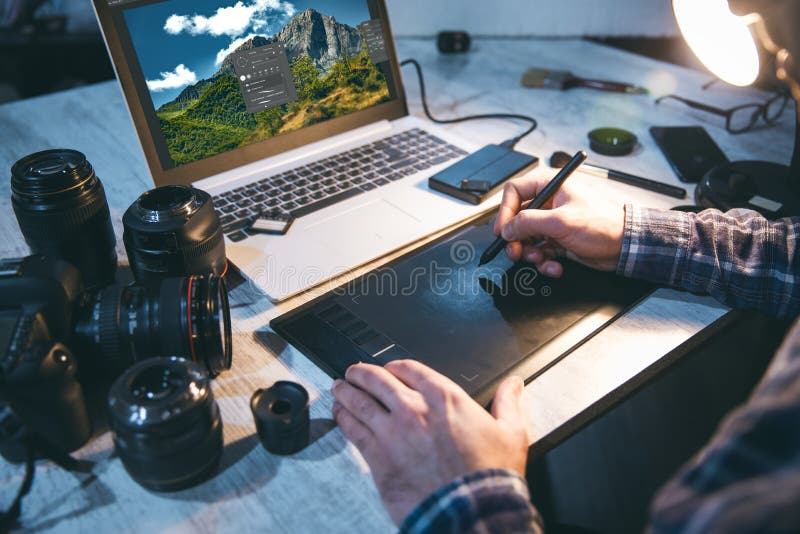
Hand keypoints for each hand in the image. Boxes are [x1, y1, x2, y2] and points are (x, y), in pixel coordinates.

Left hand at [331, 360, 527, 525]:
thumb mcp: (511, 433)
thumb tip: (514, 385)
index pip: (410, 369)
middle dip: (363, 373)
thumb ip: (508, 404)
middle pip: (378, 380)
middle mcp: (414, 408)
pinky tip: (339, 414)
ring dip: (347, 391)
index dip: (395, 366)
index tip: (390, 369)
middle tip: (355, 372)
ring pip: (360, 401)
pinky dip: (343, 418)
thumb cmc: (489, 477)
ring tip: (340, 386)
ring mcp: (392, 431)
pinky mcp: (378, 456)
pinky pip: (353, 429)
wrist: (471, 512)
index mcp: (445, 398)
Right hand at [494, 174, 625, 276]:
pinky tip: (554, 265)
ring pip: (526, 239)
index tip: (503, 230)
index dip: (505, 211)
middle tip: (516, 252)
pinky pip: (540, 251)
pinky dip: (544, 261)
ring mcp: (553, 223)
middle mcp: (549, 203)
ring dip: (530, 253)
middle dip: (516, 239)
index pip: (514, 192)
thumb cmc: (604, 224)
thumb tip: (507, 228)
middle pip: (517, 219)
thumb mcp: (561, 221)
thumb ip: (528, 223)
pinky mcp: (558, 241)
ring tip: (540, 259)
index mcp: (550, 186)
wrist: (626, 246)